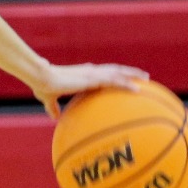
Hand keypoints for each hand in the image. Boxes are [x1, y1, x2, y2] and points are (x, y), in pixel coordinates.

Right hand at [29, 61, 148, 118]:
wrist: (41, 79)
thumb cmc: (43, 86)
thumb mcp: (48, 99)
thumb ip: (53, 107)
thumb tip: (54, 117)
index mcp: (84, 75)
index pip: (104, 73)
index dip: (115, 74)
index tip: (125, 78)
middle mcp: (91, 71)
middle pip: (115, 70)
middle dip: (129, 72)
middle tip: (143, 76)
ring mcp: (93, 74)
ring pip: (118, 73)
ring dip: (133, 75)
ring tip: (146, 78)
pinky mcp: (93, 79)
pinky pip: (115, 82)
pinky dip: (127, 84)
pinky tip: (137, 89)